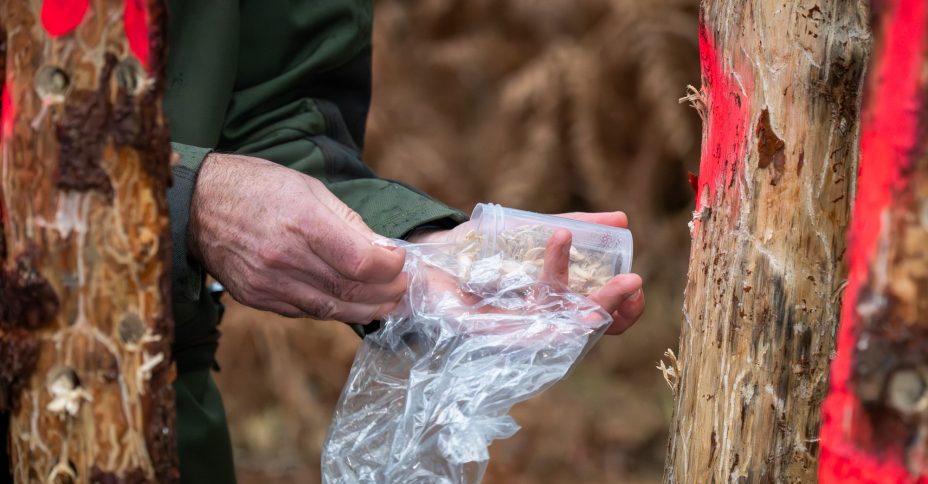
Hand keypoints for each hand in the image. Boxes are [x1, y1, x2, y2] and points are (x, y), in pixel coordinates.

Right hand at [188, 153, 407, 322]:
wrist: (199, 204)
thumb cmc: (258, 187)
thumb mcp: (310, 188)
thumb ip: (349, 223)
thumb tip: (384, 250)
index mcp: (302, 223)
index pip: (362, 262)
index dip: (390, 268)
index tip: (401, 262)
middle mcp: (285, 258)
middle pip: (351, 290)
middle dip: (386, 293)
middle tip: (403, 288)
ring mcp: (269, 283)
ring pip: (332, 309)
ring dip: (366, 309)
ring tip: (386, 302)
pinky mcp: (257, 297)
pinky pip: (307, 312)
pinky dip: (335, 309)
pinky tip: (350, 302)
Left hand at [408, 211, 644, 334]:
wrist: (423, 256)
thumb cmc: (474, 250)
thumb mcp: (530, 231)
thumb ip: (575, 225)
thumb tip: (621, 219)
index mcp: (547, 309)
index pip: (594, 318)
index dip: (623, 308)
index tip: (636, 283)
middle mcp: (533, 326)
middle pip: (584, 328)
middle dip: (613, 307)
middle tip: (633, 282)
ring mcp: (512, 333)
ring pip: (563, 330)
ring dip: (592, 305)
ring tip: (614, 279)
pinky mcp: (487, 332)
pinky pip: (525, 321)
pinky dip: (547, 288)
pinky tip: (561, 254)